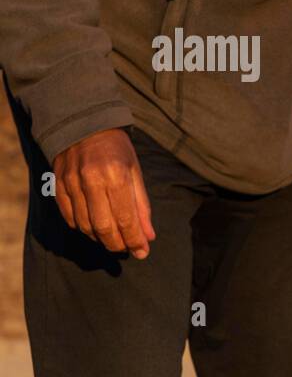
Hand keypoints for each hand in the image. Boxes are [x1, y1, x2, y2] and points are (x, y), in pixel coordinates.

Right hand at [52, 128, 155, 259]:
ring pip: (84, 225)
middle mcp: (92, 181)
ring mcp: (71, 183)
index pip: (126, 218)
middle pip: (103, 226)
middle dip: (117, 244)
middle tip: (127, 250)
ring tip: (113, 240)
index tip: (142, 252)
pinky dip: (81, 227)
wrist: (82, 124)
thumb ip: (141, 205)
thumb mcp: (135, 172)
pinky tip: (93, 229)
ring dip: (100, 238)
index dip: (134, 240)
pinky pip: (69, 216)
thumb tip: (148, 236)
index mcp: (116, 176)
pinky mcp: (57, 185)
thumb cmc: (116, 149)